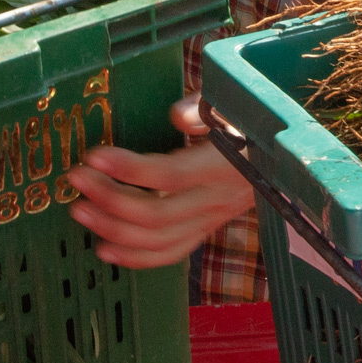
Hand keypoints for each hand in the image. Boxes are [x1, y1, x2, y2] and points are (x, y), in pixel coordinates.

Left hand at [68, 98, 256, 270]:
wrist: (285, 157)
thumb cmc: (250, 123)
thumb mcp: (235, 104)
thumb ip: (206, 108)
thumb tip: (177, 115)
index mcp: (223, 166)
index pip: (169, 175)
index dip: (128, 169)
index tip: (94, 156)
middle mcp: (216, 200)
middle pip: (154, 213)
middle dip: (108, 199)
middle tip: (76, 180)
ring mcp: (210, 220)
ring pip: (157, 240)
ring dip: (112, 229)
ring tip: (80, 211)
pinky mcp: (204, 231)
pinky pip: (169, 254)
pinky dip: (135, 258)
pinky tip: (105, 249)